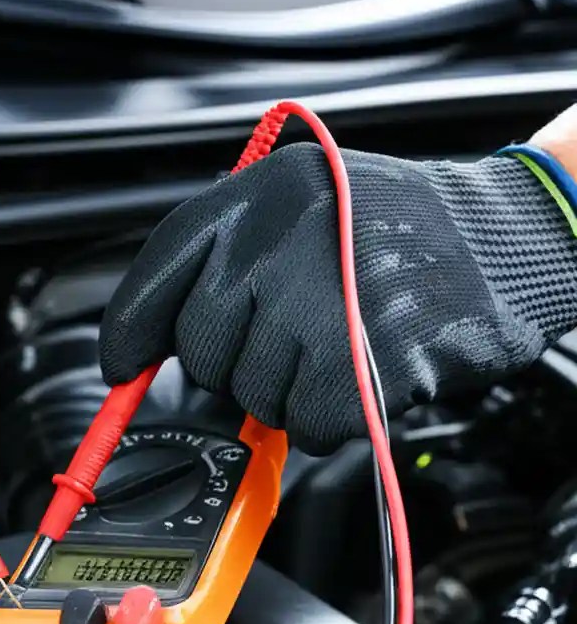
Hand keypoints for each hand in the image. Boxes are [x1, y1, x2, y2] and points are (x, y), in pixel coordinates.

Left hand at [99, 142, 576, 453]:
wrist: (502, 236)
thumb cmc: (397, 223)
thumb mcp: (297, 200)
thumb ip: (228, 253)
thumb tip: (154, 335)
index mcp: (252, 199)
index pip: (157, 274)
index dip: (129, 331)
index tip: (122, 364)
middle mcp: (272, 248)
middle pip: (201, 350)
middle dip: (232, 361)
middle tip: (282, 339)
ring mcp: (312, 310)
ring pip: (252, 395)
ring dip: (287, 389)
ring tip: (334, 344)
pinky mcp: (355, 369)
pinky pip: (306, 424)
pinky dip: (330, 416)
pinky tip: (357, 373)